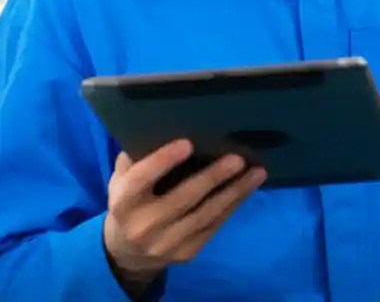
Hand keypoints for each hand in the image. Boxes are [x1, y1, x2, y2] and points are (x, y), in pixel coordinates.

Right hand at [103, 140, 265, 291]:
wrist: (129, 251)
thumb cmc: (131, 201)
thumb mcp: (122, 179)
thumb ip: (137, 157)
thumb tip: (167, 125)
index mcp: (123, 202)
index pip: (141, 180)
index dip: (163, 161)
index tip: (188, 142)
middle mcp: (142, 226)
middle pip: (182, 199)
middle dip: (212, 178)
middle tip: (238, 158)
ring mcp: (166, 244)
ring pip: (206, 215)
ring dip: (234, 192)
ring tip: (256, 172)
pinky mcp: (187, 253)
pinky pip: (214, 225)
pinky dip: (233, 205)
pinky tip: (248, 188)